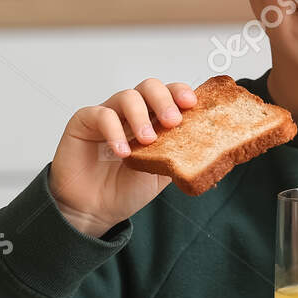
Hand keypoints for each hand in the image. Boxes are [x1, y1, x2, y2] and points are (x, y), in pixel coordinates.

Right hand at [47, 78, 197, 237]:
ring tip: (147, 140)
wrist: (96, 210)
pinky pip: (101, 114)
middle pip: (149, 87)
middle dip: (164, 99)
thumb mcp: (162, 173)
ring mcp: (109, 114)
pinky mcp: (85, 121)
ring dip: (140, 116)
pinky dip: (114, 130)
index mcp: (153, 119)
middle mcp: (132, 113)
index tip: (191, 104)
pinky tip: (122, 151)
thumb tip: (212, 151)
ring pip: (127, 96)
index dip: (180, 93)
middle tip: (171, 121)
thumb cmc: (127, 189)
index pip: (170, 95)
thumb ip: (180, 156)